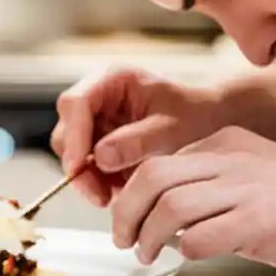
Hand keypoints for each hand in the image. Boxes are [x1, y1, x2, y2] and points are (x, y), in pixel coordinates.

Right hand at [51, 67, 227, 206]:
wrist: (209, 120)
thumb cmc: (194, 114)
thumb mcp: (171, 129)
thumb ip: (137, 141)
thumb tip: (100, 157)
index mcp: (113, 79)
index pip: (75, 103)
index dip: (73, 136)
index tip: (78, 168)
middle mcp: (98, 95)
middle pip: (67, 129)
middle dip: (79, 165)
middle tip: (100, 196)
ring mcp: (97, 118)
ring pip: (72, 150)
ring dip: (89, 176)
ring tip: (117, 193)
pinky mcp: (100, 139)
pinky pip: (86, 162)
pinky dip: (98, 179)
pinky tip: (120, 188)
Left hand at [110, 125, 275, 275]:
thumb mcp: (261, 175)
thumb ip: (220, 185)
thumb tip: (178, 214)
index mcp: (229, 144)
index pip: (160, 160)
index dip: (135, 192)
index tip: (130, 216)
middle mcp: (232, 159)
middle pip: (151, 176)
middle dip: (126, 211)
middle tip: (124, 237)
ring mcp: (245, 188)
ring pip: (167, 205)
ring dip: (146, 235)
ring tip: (145, 253)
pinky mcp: (260, 221)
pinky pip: (199, 235)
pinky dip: (184, 249)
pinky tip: (187, 256)